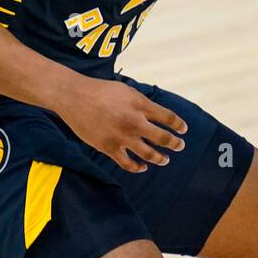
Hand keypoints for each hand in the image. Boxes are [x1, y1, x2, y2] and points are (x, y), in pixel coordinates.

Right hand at [57, 77, 187, 172]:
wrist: (74, 97)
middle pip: (163, 138)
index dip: (179, 125)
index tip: (184, 130)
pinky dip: (138, 167)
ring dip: (160, 158)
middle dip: (175, 143)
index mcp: (140, 104)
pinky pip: (128, 163)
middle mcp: (134, 121)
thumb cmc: (100, 91)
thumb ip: (142, 103)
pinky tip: (143, 166)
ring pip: (148, 154)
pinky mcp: (108, 148)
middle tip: (180, 145)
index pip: (168, 117)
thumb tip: (157, 114)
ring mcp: (122, 137)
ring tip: (165, 159)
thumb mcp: (126, 90)